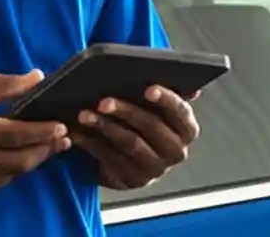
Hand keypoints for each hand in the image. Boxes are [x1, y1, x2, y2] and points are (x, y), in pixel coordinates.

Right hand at [0, 68, 72, 195]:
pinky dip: (16, 170)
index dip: (38, 132)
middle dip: (42, 149)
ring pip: (9, 174)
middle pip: (14, 160)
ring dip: (34, 161)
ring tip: (51, 146)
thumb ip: (5, 83)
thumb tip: (38, 77)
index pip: (10, 134)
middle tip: (62, 138)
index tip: (60, 126)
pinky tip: (27, 155)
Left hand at [71, 86, 199, 189]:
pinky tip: (77, 133)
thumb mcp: (156, 107)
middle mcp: (175, 152)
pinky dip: (91, 144)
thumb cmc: (144, 121)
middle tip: (103, 101)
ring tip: (84, 114)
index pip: (181, 114)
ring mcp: (154, 169)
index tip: (148, 89)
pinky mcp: (131, 180)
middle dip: (126, 112)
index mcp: (186, 130)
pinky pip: (109, 160)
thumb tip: (192, 89)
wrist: (130, 156)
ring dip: (104, 127)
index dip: (167, 100)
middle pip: (151, 128)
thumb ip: (169, 94)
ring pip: (129, 144)